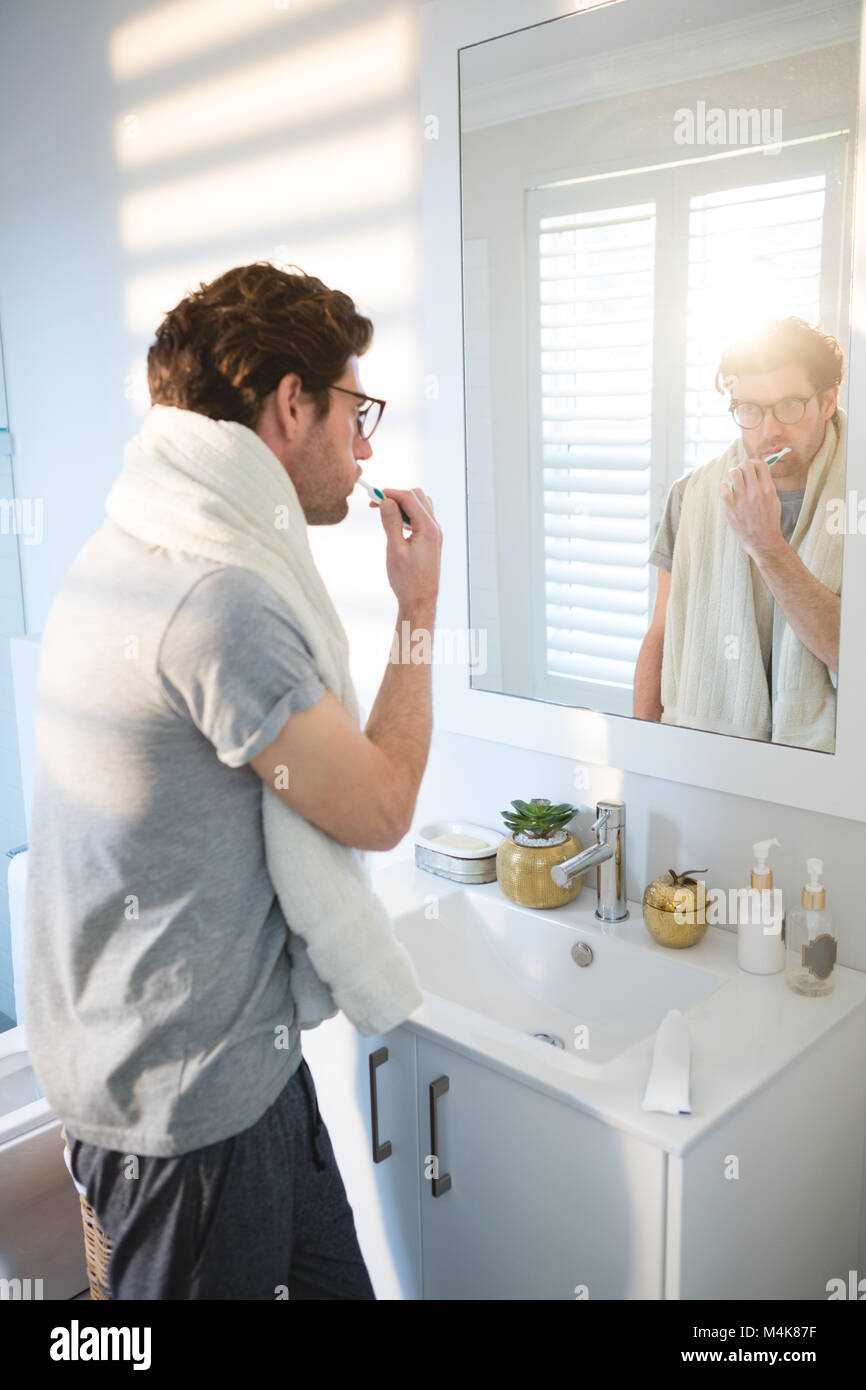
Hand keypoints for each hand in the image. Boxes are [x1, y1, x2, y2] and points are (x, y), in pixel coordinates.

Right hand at [371, 487, 441, 610]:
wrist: (420, 601)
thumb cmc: (408, 580)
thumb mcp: (395, 550)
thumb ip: (391, 523)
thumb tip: (386, 501)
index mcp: (428, 528)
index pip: (409, 498)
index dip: (390, 493)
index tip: (373, 497)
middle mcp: (435, 528)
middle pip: (417, 497)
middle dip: (396, 496)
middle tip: (377, 505)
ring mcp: (435, 534)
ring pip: (421, 505)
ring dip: (403, 505)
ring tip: (386, 515)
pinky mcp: (431, 540)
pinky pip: (422, 517)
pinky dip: (408, 515)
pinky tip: (396, 525)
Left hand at [719, 456, 783, 562]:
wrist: (764, 542)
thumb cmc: (770, 522)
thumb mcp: (774, 501)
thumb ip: (767, 486)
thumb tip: (758, 473)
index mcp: (768, 489)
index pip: (760, 464)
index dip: (754, 463)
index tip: (751, 468)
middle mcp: (755, 492)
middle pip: (746, 466)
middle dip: (743, 467)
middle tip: (741, 474)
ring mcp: (742, 500)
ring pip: (734, 473)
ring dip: (733, 474)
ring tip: (733, 480)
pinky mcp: (730, 508)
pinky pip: (723, 488)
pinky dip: (723, 487)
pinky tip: (726, 490)